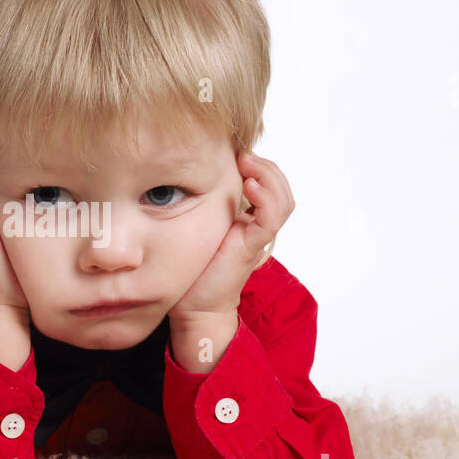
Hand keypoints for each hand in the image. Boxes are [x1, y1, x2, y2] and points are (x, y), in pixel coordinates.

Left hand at [167, 149, 293, 322]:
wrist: (194, 308)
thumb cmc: (190, 270)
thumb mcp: (193, 227)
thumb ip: (194, 204)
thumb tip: (176, 176)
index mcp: (245, 219)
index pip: (267, 184)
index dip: (258, 164)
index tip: (235, 150)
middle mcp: (255, 226)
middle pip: (280, 188)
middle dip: (267, 166)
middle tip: (243, 153)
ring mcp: (256, 237)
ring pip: (282, 200)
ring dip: (269, 176)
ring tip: (248, 163)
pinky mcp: (251, 247)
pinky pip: (270, 218)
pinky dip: (265, 198)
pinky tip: (250, 186)